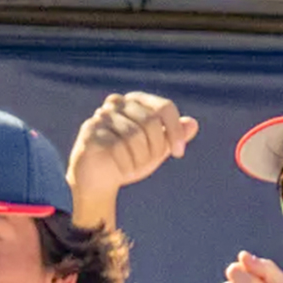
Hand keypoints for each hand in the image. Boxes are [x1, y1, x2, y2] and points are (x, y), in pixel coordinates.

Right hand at [67, 92, 198, 228]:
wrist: (98, 180)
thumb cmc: (129, 160)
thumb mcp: (157, 150)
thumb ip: (174, 136)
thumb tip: (192, 124)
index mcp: (136, 101)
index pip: (165, 107)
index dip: (175, 131)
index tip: (178, 153)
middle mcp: (117, 102)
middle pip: (151, 122)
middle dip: (156, 148)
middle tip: (148, 163)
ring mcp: (102, 115)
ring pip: (134, 135)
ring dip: (139, 159)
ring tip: (133, 167)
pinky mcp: (89, 131)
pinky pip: (117, 147)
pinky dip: (125, 164)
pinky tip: (120, 170)